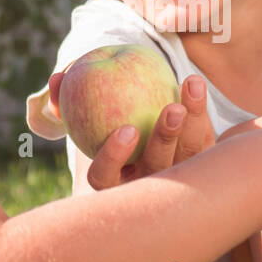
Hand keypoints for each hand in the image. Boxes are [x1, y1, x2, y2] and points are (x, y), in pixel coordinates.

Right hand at [55, 74, 214, 189]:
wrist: (137, 128)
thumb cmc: (99, 118)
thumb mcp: (82, 109)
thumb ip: (66, 96)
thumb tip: (58, 77)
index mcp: (111, 180)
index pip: (105, 177)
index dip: (114, 158)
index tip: (127, 130)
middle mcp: (143, 184)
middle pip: (157, 168)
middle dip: (166, 139)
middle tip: (173, 109)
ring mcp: (175, 179)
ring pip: (187, 155)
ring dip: (192, 120)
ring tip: (190, 84)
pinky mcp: (200, 165)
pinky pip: (203, 141)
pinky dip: (199, 112)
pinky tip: (194, 84)